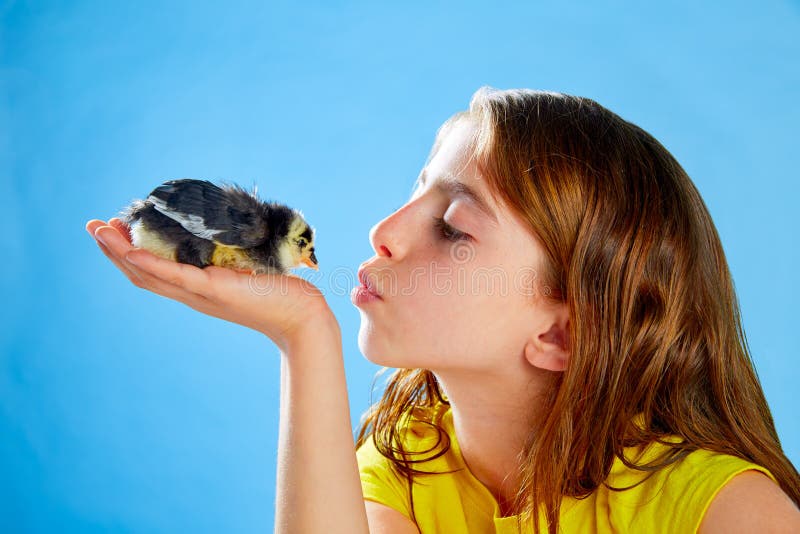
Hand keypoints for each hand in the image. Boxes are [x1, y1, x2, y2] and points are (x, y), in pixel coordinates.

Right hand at [86, 218, 337, 352]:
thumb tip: (233, 237)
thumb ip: (235, 259)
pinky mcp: (215, 289)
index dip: (128, 254)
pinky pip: (175, 275)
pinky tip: (130, 249)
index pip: (153, 273)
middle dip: (113, 250)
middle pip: (141, 274)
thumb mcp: (250, 271)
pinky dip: (150, 263)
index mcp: (198, 290)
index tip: (112, 232)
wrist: (303, 319)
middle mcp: (193, 294)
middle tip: (93, 227)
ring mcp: (202, 293)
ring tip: (99, 231)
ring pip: (149, 274)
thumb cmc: (281, 295)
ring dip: (120, 252)